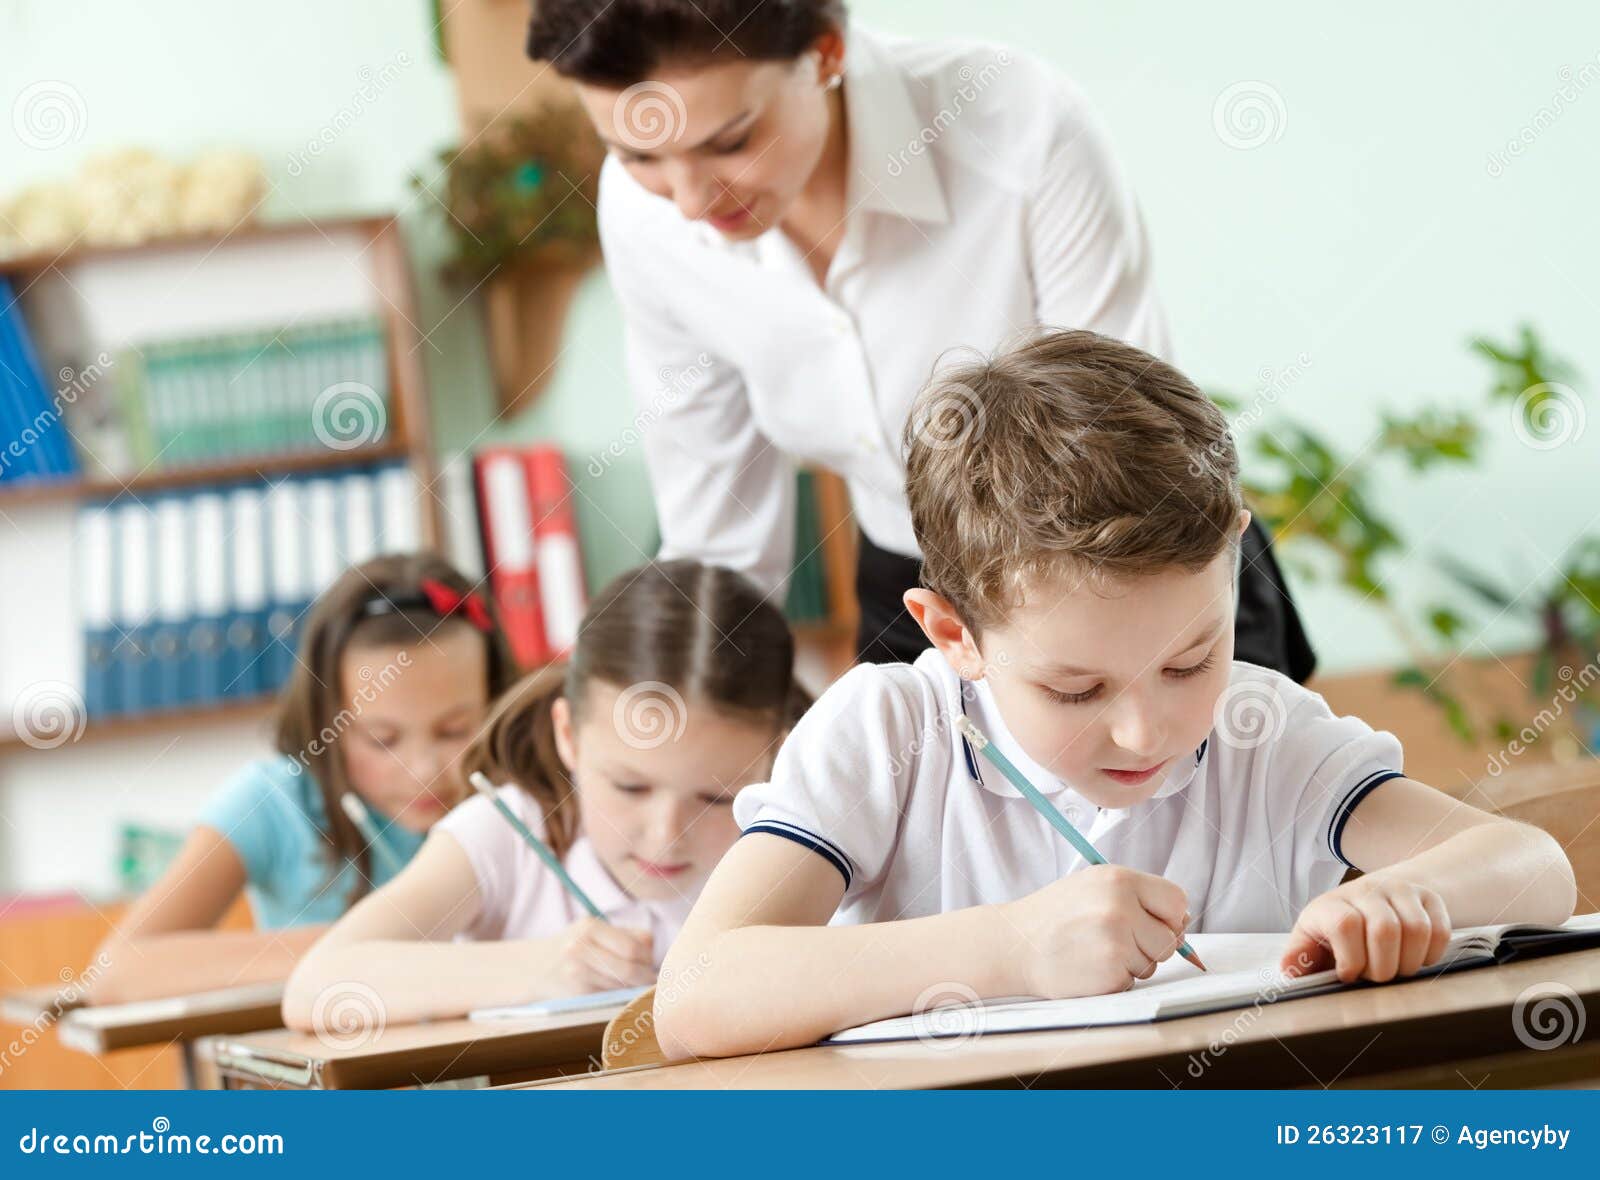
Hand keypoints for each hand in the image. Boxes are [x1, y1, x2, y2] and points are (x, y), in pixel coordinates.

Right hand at [539, 917, 655, 994]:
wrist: (533, 968)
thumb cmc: (574, 947)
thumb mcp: (594, 931)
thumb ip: (626, 935)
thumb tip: (654, 951)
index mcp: (589, 927)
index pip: (633, 946)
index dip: (648, 958)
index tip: (652, 965)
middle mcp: (579, 948)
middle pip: (629, 969)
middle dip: (645, 978)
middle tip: (650, 982)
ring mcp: (575, 973)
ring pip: (621, 986)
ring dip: (633, 989)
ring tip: (633, 986)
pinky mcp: (574, 994)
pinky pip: (609, 998)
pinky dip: (618, 998)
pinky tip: (617, 994)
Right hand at [1002, 864, 1189, 997]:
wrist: (1015, 944)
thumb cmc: (1056, 915)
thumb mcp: (1094, 885)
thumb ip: (1137, 895)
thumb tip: (1182, 921)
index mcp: (1119, 879)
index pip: (1176, 900)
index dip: (1168, 916)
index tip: (1151, 922)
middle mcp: (1120, 907)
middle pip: (1170, 938)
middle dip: (1149, 944)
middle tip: (1112, 938)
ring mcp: (1116, 941)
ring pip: (1153, 962)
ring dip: (1131, 963)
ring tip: (1095, 950)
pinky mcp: (1110, 973)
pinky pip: (1133, 981)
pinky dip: (1116, 979)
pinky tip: (1089, 966)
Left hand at [1281, 875, 1450, 982]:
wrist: (1375, 898)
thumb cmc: (1337, 928)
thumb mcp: (1311, 939)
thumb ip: (1300, 957)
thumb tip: (1289, 971)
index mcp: (1332, 903)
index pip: (1346, 925)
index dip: (1351, 959)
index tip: (1349, 975)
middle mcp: (1367, 889)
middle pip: (1385, 930)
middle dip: (1382, 967)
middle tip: (1375, 975)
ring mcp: (1401, 890)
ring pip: (1416, 931)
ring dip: (1408, 963)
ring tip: (1394, 968)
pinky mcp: (1429, 898)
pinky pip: (1439, 932)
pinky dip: (1429, 956)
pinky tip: (1413, 957)